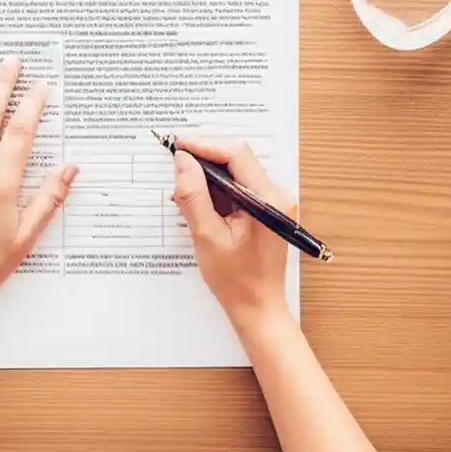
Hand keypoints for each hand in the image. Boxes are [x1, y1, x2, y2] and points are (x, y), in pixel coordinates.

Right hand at [171, 138, 294, 330]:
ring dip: (209, 173)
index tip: (178, 146)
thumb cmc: (236, 280)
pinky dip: (217, 188)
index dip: (204, 144)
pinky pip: (239, 186)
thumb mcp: (207, 236)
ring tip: (182, 185)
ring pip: (236, 170)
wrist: (258, 307)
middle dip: (204, 156)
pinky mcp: (265, 209)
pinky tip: (197, 199)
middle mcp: (276, 195)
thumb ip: (193, 196)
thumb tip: (182, 162)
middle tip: (175, 160)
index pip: (236, 153)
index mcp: (267, 200)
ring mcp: (272, 202)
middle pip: (237, 157)